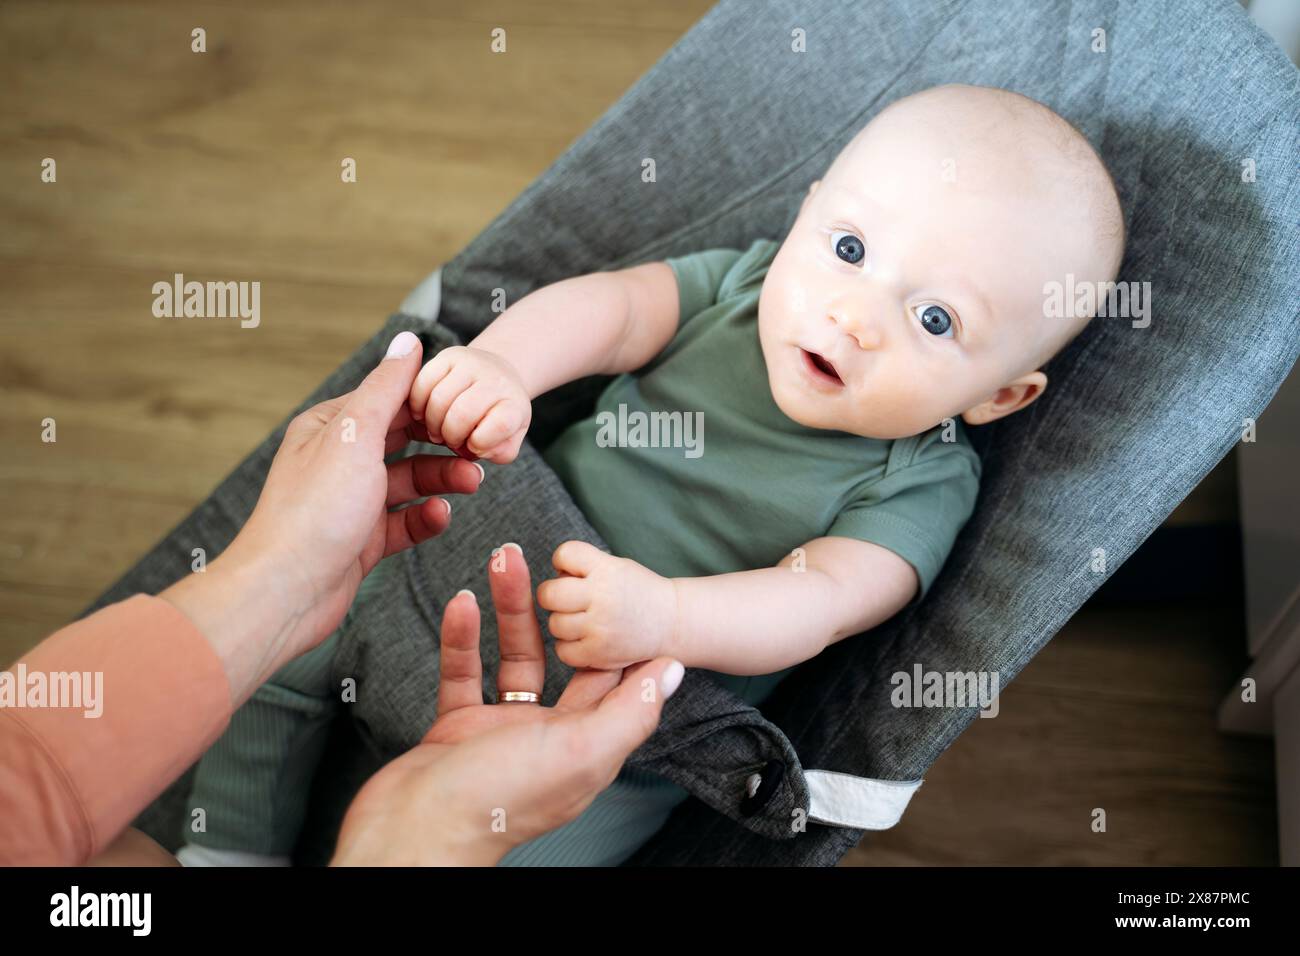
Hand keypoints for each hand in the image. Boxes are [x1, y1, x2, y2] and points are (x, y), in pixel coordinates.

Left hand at [163, 331, 483, 700]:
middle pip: (403, 441)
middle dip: (443, 444)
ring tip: (472, 483)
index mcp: (330, 426)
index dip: (429, 402)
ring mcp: (351, 502)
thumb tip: (409, 340)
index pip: (388, 399)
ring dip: (442, 481)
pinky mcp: (362, 540)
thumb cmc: (315, 510)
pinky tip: (440, 517)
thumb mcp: (356, 435)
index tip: (467, 406)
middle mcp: (339, 460)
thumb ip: (387, 388)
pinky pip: (404, 521)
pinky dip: (426, 518)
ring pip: (409, 482)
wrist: (286, 590)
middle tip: (478, 449)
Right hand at [332, 543, 683, 864]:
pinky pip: (464, 672)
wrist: (413, 829)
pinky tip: (461, 601)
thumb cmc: (498, 798)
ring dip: (508, 610)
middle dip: (559, 610)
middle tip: (552, 565)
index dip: (616, 633)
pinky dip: (462, 637)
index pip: (612, 679)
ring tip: (503, 560)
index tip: (618, 588)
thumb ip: (630, 711)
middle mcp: (547, 737)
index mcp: (584, 745)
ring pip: (512, 657)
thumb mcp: (580, 752)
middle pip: (561, 659)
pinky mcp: (457, 727)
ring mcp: (500, 731)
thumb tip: (673, 670)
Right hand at [408, 345, 531, 463]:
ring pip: (439, 399)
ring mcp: (472, 364)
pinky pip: (422, 383)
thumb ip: (498, 452)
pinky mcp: (448, 355)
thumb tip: (475, 448)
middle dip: (450, 436)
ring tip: (437, 431)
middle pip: (462, 414)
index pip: (501, 425)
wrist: (496, 376)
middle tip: (449, 441)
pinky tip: (423, 415)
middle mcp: (497, 379)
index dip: (480, 443)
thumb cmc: (499, 416)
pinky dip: (418, 405)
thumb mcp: (508, 439)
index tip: (473, 446)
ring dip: (432, 423)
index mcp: (515, 404)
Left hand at [537, 541, 677, 669]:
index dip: (564, 562)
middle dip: (554, 595)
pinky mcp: (601, 654)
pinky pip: (564, 651)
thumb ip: (581, 567)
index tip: (575, 571)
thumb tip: (548, 577)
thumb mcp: (615, 565)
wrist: (671, 623)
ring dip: (564, 623)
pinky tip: (586, 640)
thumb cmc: (636, 591)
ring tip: (585, 621)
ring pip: (555, 624)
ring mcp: (601, 627)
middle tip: (571, 600)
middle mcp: (603, 596)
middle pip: (549, 593)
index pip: (564, 554)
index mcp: (608, 569)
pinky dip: (570, 648)